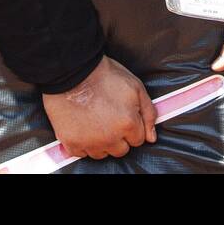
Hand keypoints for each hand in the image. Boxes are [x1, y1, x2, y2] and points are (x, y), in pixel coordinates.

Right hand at [41, 56, 156, 160]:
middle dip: (118, 136)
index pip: (138, 139)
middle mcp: (110, 138)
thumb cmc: (103, 75)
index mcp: (128, 124)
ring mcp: (90, 142)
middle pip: (121, 149)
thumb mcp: (135, 87)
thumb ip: (148, 113)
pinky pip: (82, 153)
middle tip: (108, 117)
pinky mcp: (72, 143)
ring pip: (102, 153)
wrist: (72, 71)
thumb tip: (151, 137)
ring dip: (101, 142)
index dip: (131, 125)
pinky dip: (83, 143)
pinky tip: (83, 126)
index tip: (122, 115)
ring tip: (95, 121)